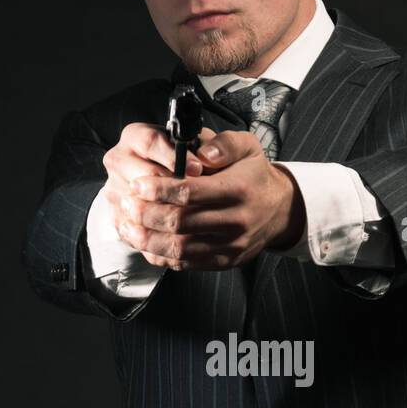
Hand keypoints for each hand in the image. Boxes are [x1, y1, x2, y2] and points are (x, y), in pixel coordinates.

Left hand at [115, 127, 305, 270]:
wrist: (279, 209)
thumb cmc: (254, 175)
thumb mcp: (247, 146)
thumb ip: (224, 143)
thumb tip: (201, 154)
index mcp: (239, 189)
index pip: (190, 193)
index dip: (158, 190)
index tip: (138, 184)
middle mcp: (236, 221)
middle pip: (180, 223)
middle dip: (146, 214)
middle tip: (126, 203)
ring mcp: (231, 245)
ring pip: (179, 248)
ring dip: (147, 238)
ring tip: (128, 224)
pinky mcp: (224, 261)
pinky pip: (186, 264)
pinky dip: (161, 255)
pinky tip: (145, 242)